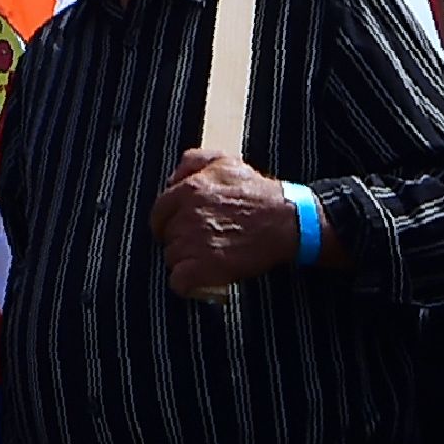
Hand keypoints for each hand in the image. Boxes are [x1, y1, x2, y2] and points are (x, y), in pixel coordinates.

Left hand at [150, 150, 296, 295]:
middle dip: (180, 240)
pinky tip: (201, 278)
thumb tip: (171, 179)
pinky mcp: (206, 268)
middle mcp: (188, 215)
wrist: (286, 220)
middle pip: (167, 237)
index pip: (158, 213)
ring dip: (185, 261)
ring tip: (206, 258)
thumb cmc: (257, 191)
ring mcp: (195, 243)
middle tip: (200, 243)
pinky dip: (187, 283)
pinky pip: (179, 281)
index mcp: (188, 190)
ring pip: (172, 258)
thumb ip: (193, 160)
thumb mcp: (225, 161)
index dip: (167, 223)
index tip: (178, 229)